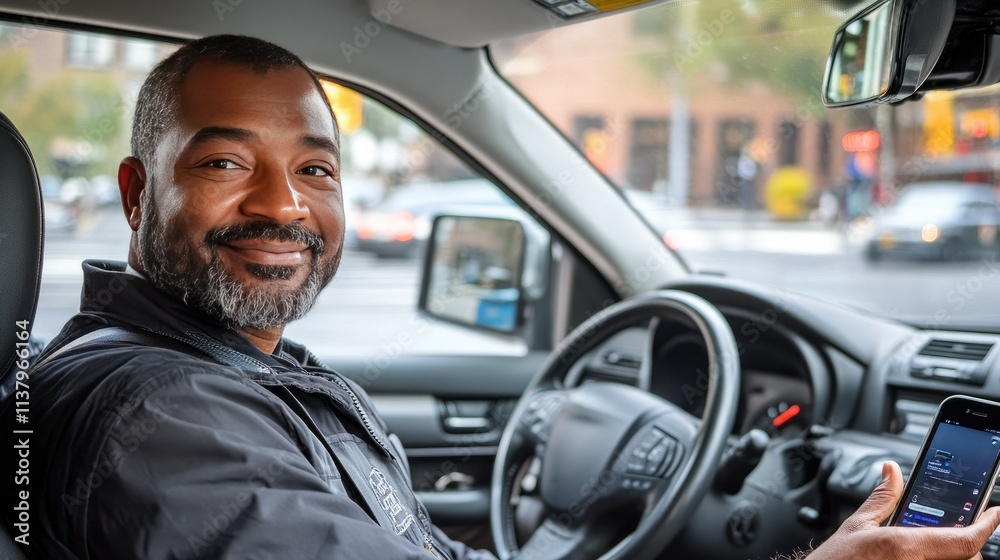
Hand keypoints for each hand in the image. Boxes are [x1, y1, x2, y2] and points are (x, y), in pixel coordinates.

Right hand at [809, 461, 999, 559]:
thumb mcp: (856, 526)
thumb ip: (881, 498)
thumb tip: (891, 471)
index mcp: (903, 546)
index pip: (964, 539)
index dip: (987, 526)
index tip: (994, 514)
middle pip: (966, 558)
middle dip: (964, 547)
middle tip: (948, 535)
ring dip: (952, 558)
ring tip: (927, 549)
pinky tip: (915, 558)